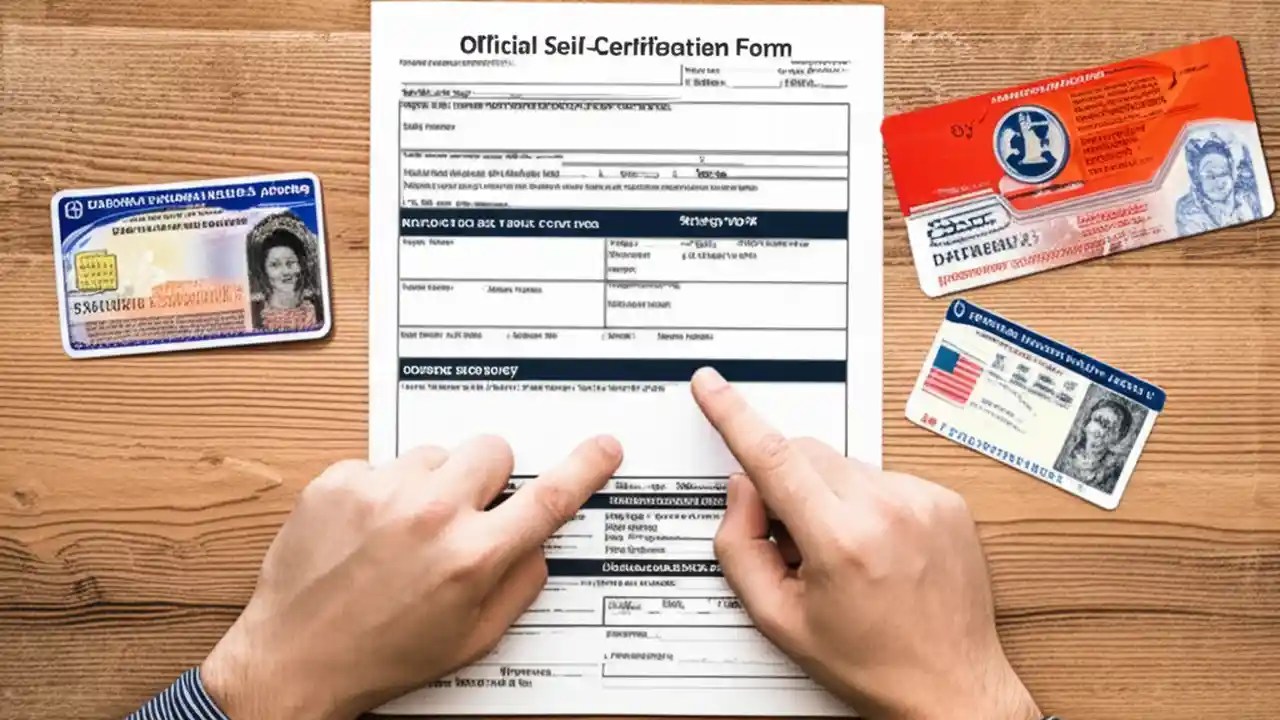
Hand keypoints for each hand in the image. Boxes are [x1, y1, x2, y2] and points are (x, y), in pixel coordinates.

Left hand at [201, 434, 622, 719]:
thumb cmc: (381, 655)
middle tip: (468, 511)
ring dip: (433, 482)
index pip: (549, 499)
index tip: (603, 447)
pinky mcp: (340, 481)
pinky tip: (369, 529)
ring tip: (407, 528)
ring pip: (436, 453)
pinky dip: (383, 490)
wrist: (294, 659)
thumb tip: (537, 545)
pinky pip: (383, 463)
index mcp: (473, 557)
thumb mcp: (472, 638)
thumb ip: (519, 586)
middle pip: (493, 451)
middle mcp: (432, 515)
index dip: (584, 468)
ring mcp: (382, 492)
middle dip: (490, 478)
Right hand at [690, 368, 1038, 719]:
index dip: (733, 415)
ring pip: (843, 465)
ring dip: (828, 495)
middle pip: (806, 455)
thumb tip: (742, 494)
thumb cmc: (872, 663)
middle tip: (792, 542)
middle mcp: (887, 510)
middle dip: (785, 484)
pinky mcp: (944, 500)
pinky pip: (882, 478)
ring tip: (844, 555)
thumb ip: (741, 549)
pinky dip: (867, 503)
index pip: (773, 458)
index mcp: (841, 541)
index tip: (712, 386)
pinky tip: (877, 549)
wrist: (951, 686)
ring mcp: (922, 501)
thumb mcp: (780, 621)